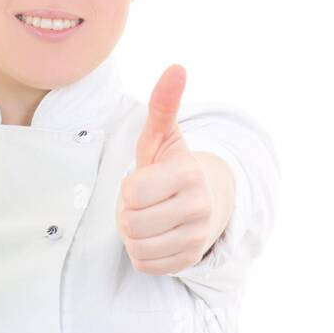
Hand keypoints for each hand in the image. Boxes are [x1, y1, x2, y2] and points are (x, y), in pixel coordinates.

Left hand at [116, 64, 221, 275]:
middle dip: (128, 211)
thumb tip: (176, 68)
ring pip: (136, 246)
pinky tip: (156, 235)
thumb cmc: (170, 165)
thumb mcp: (161, 135)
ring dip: (133, 233)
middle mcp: (199, 207)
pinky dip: (142, 252)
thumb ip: (163, 105)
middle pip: (130, 223)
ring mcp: (197, 237)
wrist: (205, 200)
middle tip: (145, 201)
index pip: (131, 193)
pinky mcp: (190, 260)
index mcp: (188, 173)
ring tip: (150, 216)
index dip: (128, 187)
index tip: (145, 180)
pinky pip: (144, 264)